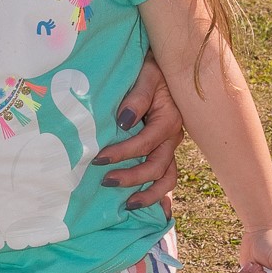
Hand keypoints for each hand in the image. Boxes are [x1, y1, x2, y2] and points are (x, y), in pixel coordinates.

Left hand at [96, 53, 181, 214]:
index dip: (122, 153)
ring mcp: (171, 145)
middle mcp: (173, 136)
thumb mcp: (147, 75)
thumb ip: (137, 98)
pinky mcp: (166, 149)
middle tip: (106, 182)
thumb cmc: (154, 68)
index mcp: (169, 119)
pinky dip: (160, 193)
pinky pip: (167, 176)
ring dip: (150, 194)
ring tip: (129, 205)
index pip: (145, 143)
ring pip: (168, 177)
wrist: (168, 64)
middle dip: (132, 178)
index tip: (98, 158)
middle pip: (157, 167)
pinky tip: (151, 208)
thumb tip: (124, 122)